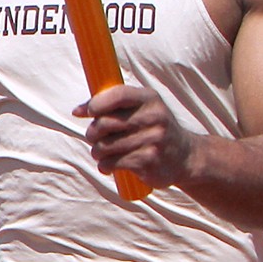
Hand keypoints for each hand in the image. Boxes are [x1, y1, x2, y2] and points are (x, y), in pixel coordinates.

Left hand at [75, 84, 198, 189]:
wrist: (185, 157)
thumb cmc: (153, 129)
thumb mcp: (141, 109)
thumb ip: (113, 104)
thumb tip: (77, 110)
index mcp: (150, 99)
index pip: (118, 95)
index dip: (96, 104)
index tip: (86, 112)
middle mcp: (154, 117)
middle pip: (105, 123)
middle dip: (92, 133)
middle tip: (93, 138)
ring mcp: (153, 140)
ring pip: (105, 147)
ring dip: (96, 152)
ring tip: (100, 153)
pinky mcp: (148, 162)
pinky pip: (113, 163)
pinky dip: (104, 166)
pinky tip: (107, 166)